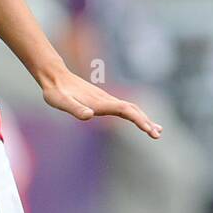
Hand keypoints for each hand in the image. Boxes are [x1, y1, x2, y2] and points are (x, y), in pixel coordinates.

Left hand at [40, 66, 161, 137]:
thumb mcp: (61, 102)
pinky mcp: (102, 100)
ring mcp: (105, 99)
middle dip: (145, 122)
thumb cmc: (55, 92)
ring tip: (156, 131)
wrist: (54, 77)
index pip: (125, 110)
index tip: (150, 130)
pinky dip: (135, 115)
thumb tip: (88, 116)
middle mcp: (105, 100)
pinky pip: (123, 108)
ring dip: (143, 119)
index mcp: (99, 103)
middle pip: (132, 110)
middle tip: (157, 135)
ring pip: (130, 108)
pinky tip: (137, 120)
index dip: (139, 120)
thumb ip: (74, 108)